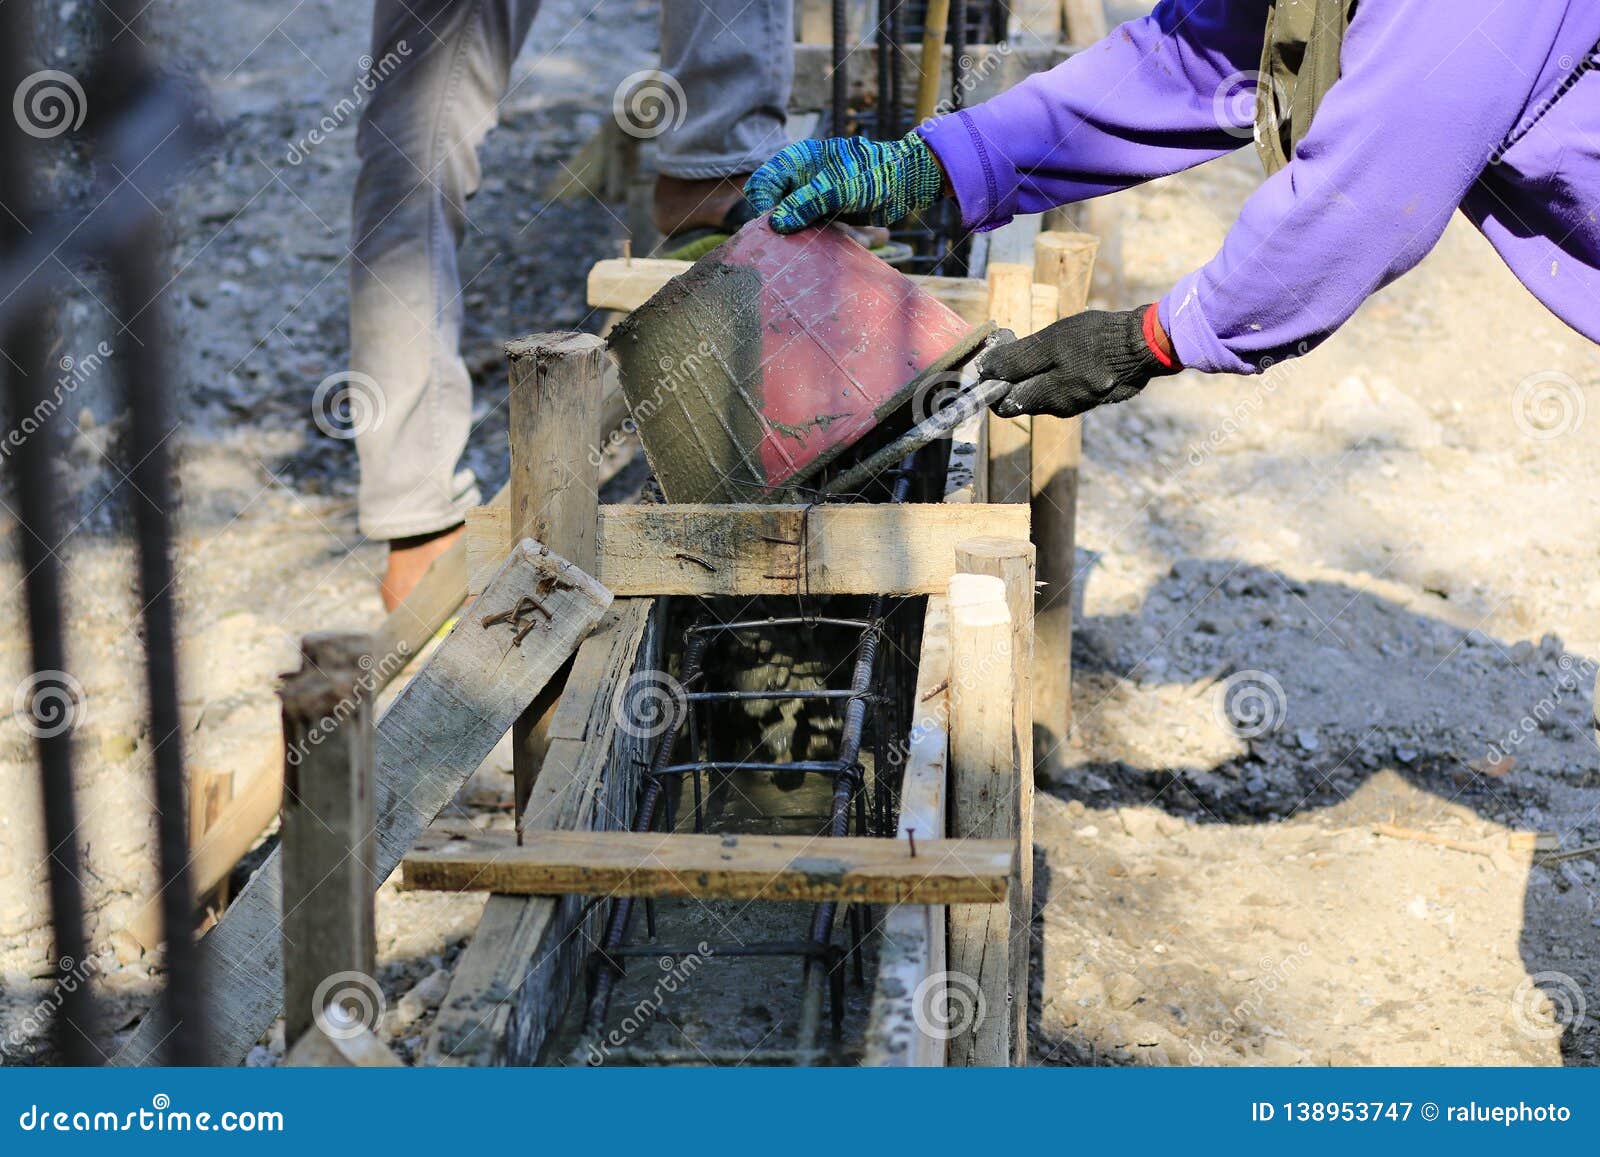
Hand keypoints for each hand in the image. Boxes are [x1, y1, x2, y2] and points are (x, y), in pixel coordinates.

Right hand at [743, 133, 944, 233]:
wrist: (906, 182)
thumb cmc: (873, 174)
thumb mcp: (837, 188)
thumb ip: (805, 204)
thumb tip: (776, 224)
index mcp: (797, 161)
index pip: (763, 184)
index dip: (763, 207)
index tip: (774, 229)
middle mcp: (800, 179)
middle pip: (774, 206)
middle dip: (780, 227)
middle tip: (790, 245)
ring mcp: (812, 197)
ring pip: (791, 222)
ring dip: (801, 237)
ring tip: (815, 245)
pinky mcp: (826, 213)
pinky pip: (811, 231)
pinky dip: (819, 239)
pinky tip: (835, 242)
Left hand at [983, 305, 1179, 419]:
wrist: (1144, 345)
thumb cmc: (1096, 339)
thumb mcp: (1052, 342)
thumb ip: (1017, 358)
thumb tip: (986, 368)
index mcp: (1048, 397)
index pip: (1004, 405)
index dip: (993, 385)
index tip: (993, 361)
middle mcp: (1061, 407)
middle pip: (1021, 400)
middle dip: (1011, 379)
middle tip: (1014, 351)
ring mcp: (1078, 403)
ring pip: (1042, 394)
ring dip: (1034, 375)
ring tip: (1043, 348)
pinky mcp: (1093, 396)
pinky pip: (1064, 389)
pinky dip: (1056, 375)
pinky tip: (1065, 355)